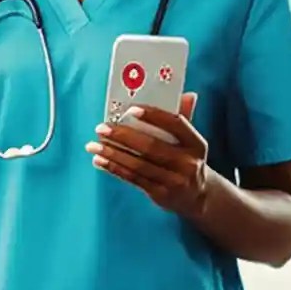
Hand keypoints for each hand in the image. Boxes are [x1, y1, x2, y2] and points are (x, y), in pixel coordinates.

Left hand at [87, 92, 207, 215]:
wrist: (197, 195)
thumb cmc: (187, 160)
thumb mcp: (190, 141)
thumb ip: (184, 117)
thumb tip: (187, 94)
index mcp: (196, 144)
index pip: (176, 124)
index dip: (154, 116)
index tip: (131, 109)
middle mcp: (187, 163)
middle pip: (151, 147)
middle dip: (123, 136)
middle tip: (101, 128)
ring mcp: (174, 181)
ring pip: (138, 164)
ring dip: (113, 154)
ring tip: (93, 145)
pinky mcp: (160, 194)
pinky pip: (133, 178)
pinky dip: (114, 168)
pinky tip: (99, 160)